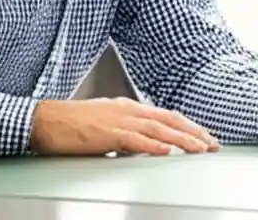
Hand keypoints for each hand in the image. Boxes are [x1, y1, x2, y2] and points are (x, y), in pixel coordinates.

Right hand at [31, 98, 219, 155]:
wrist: (44, 120)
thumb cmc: (71, 124)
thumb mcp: (106, 123)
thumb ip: (127, 131)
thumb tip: (144, 143)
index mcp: (129, 107)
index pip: (166, 115)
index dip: (188, 126)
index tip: (204, 136)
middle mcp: (128, 110)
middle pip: (169, 120)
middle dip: (194, 132)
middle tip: (212, 144)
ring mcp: (118, 120)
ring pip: (158, 129)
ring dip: (182, 140)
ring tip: (199, 149)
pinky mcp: (106, 133)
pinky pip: (134, 139)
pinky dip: (153, 145)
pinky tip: (166, 151)